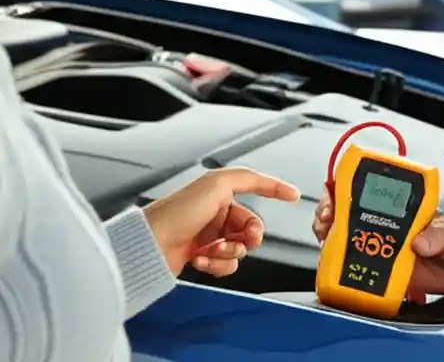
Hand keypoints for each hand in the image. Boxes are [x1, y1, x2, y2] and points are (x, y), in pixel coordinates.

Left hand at [144, 167, 299, 276]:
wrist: (150, 245)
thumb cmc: (177, 212)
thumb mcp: (217, 184)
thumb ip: (247, 178)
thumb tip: (267, 181)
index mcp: (218, 191)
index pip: (254, 186)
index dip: (275, 189)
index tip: (293, 196)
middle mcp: (214, 211)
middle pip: (251, 224)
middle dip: (250, 234)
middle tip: (246, 239)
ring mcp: (208, 235)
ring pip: (240, 247)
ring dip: (231, 251)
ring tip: (214, 251)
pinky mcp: (202, 257)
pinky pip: (226, 263)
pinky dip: (218, 264)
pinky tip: (202, 260)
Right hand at [313, 190, 443, 296]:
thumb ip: (439, 236)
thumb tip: (420, 242)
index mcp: (398, 206)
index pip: (364, 188)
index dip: (343, 188)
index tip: (335, 196)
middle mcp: (383, 222)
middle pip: (344, 211)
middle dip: (327, 213)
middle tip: (326, 221)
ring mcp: (379, 245)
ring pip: (343, 238)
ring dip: (329, 239)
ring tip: (327, 244)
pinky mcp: (380, 270)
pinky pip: (355, 267)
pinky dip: (341, 268)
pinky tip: (336, 269)